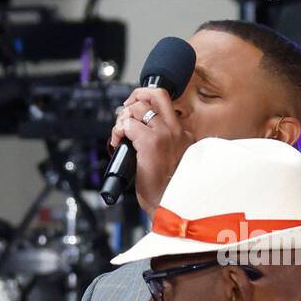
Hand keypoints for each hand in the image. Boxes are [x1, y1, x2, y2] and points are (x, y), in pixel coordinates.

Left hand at [108, 86, 193, 211]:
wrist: (172, 206)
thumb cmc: (169, 190)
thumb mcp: (174, 162)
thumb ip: (164, 146)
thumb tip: (139, 138)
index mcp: (183, 134)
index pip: (165, 104)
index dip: (145, 103)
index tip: (134, 113)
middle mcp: (176, 130)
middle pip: (156, 94)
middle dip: (136, 97)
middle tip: (125, 113)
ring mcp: (164, 135)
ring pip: (138, 108)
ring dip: (123, 118)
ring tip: (120, 134)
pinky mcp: (150, 144)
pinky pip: (129, 126)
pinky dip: (118, 131)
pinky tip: (117, 142)